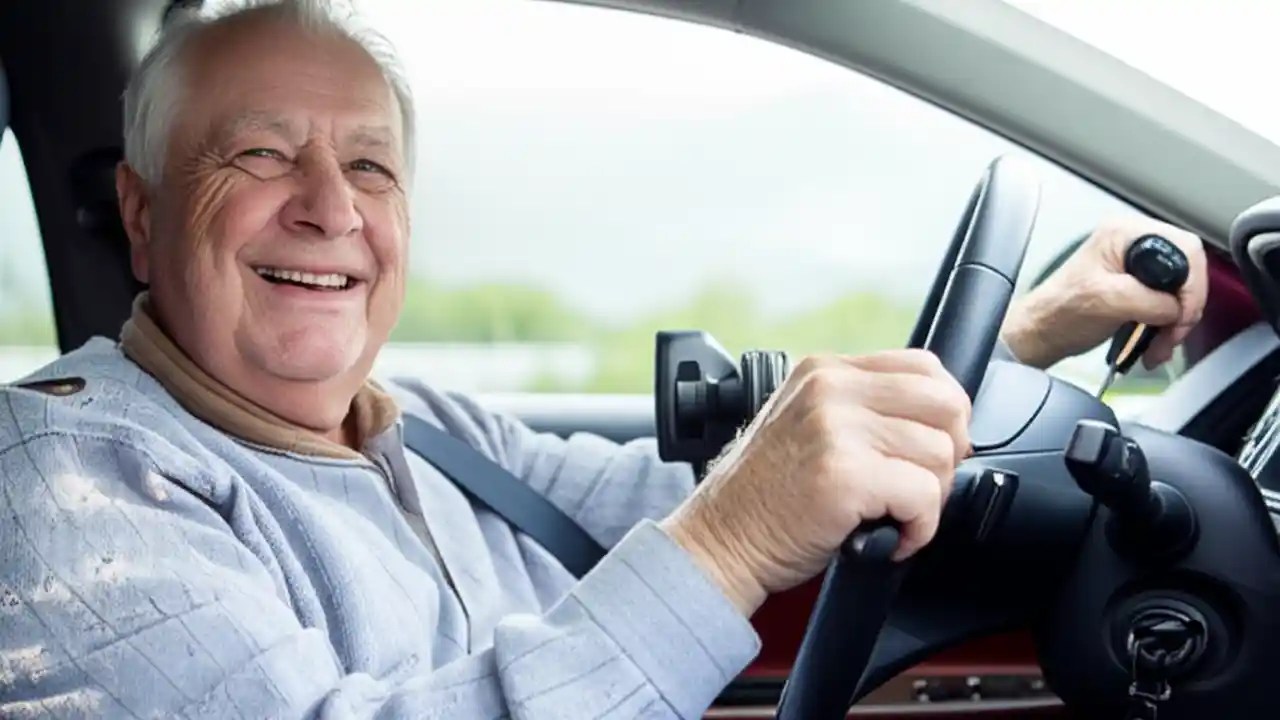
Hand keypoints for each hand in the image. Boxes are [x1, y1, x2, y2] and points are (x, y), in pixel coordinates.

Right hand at [661, 349, 970, 616]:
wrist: (720, 542)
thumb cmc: (766, 498)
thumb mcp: (806, 425)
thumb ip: (860, 409)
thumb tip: (940, 426)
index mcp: (824, 370)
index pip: (925, 367)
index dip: (943, 414)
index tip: (927, 451)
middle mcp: (830, 388)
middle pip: (946, 404)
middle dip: (947, 454)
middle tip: (915, 487)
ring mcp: (835, 428)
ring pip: (940, 454)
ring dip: (930, 498)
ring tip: (893, 515)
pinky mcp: (844, 475)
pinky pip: (924, 496)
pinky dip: (919, 529)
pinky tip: (890, 537)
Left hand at [1000, 216, 1206, 369]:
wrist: (1040, 333)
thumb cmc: (1060, 312)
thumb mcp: (1108, 301)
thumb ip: (1151, 300)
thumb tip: (1179, 308)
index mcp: (1125, 233)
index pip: (1184, 248)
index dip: (1192, 284)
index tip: (1183, 315)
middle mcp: (1134, 243)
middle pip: (1187, 271)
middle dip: (1185, 308)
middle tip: (1172, 335)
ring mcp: (1136, 266)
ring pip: (1180, 292)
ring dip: (1176, 324)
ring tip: (1159, 348)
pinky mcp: (1137, 288)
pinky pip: (1167, 305)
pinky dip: (1167, 327)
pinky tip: (1156, 345)